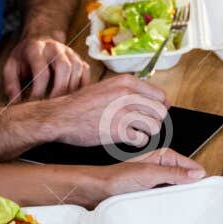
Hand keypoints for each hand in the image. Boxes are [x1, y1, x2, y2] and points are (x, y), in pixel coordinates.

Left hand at [4, 33, 87, 100]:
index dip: (39, 90)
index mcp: (36, 48)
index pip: (41, 71)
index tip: (34, 104)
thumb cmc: (24, 56)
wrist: (39, 38)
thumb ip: (11, 84)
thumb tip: (16, 103)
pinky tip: (73, 96)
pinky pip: (86, 71)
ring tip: (62, 103)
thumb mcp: (11, 66)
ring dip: (72, 88)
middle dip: (59, 89)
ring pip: (77, 69)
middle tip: (53, 106)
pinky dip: (82, 85)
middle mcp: (55, 47)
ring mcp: (69, 51)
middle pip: (64, 67)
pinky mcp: (78, 57)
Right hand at [44, 75, 170, 147]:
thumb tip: (155, 99)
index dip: (158, 106)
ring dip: (146, 132)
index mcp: (127, 82)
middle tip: (142, 125)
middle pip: (161, 111)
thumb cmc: (82, 105)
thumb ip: (130, 90)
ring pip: (155, 126)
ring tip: (134, 132)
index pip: (161, 95)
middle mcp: (128, 95)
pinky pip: (142, 139)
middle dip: (154, 120)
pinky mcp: (118, 131)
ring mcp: (124, 113)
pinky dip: (136, 141)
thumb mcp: (108, 87)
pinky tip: (126, 138)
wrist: (61, 117)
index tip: (151, 113)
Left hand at [91, 147, 205, 202]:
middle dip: (191, 189)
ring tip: (184, 207)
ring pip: (177, 190)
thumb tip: (196, 174)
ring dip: (180, 198)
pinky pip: (167, 199)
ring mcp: (157, 182)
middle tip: (197, 202)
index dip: (200, 178)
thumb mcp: (148, 174)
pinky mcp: (151, 193)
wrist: (97, 191)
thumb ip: (173, 173)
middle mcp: (162, 168)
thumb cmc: (117, 178)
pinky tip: (170, 210)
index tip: (208, 190)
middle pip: (186, 179)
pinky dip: (170, 204)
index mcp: (164, 157)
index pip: (191, 167)